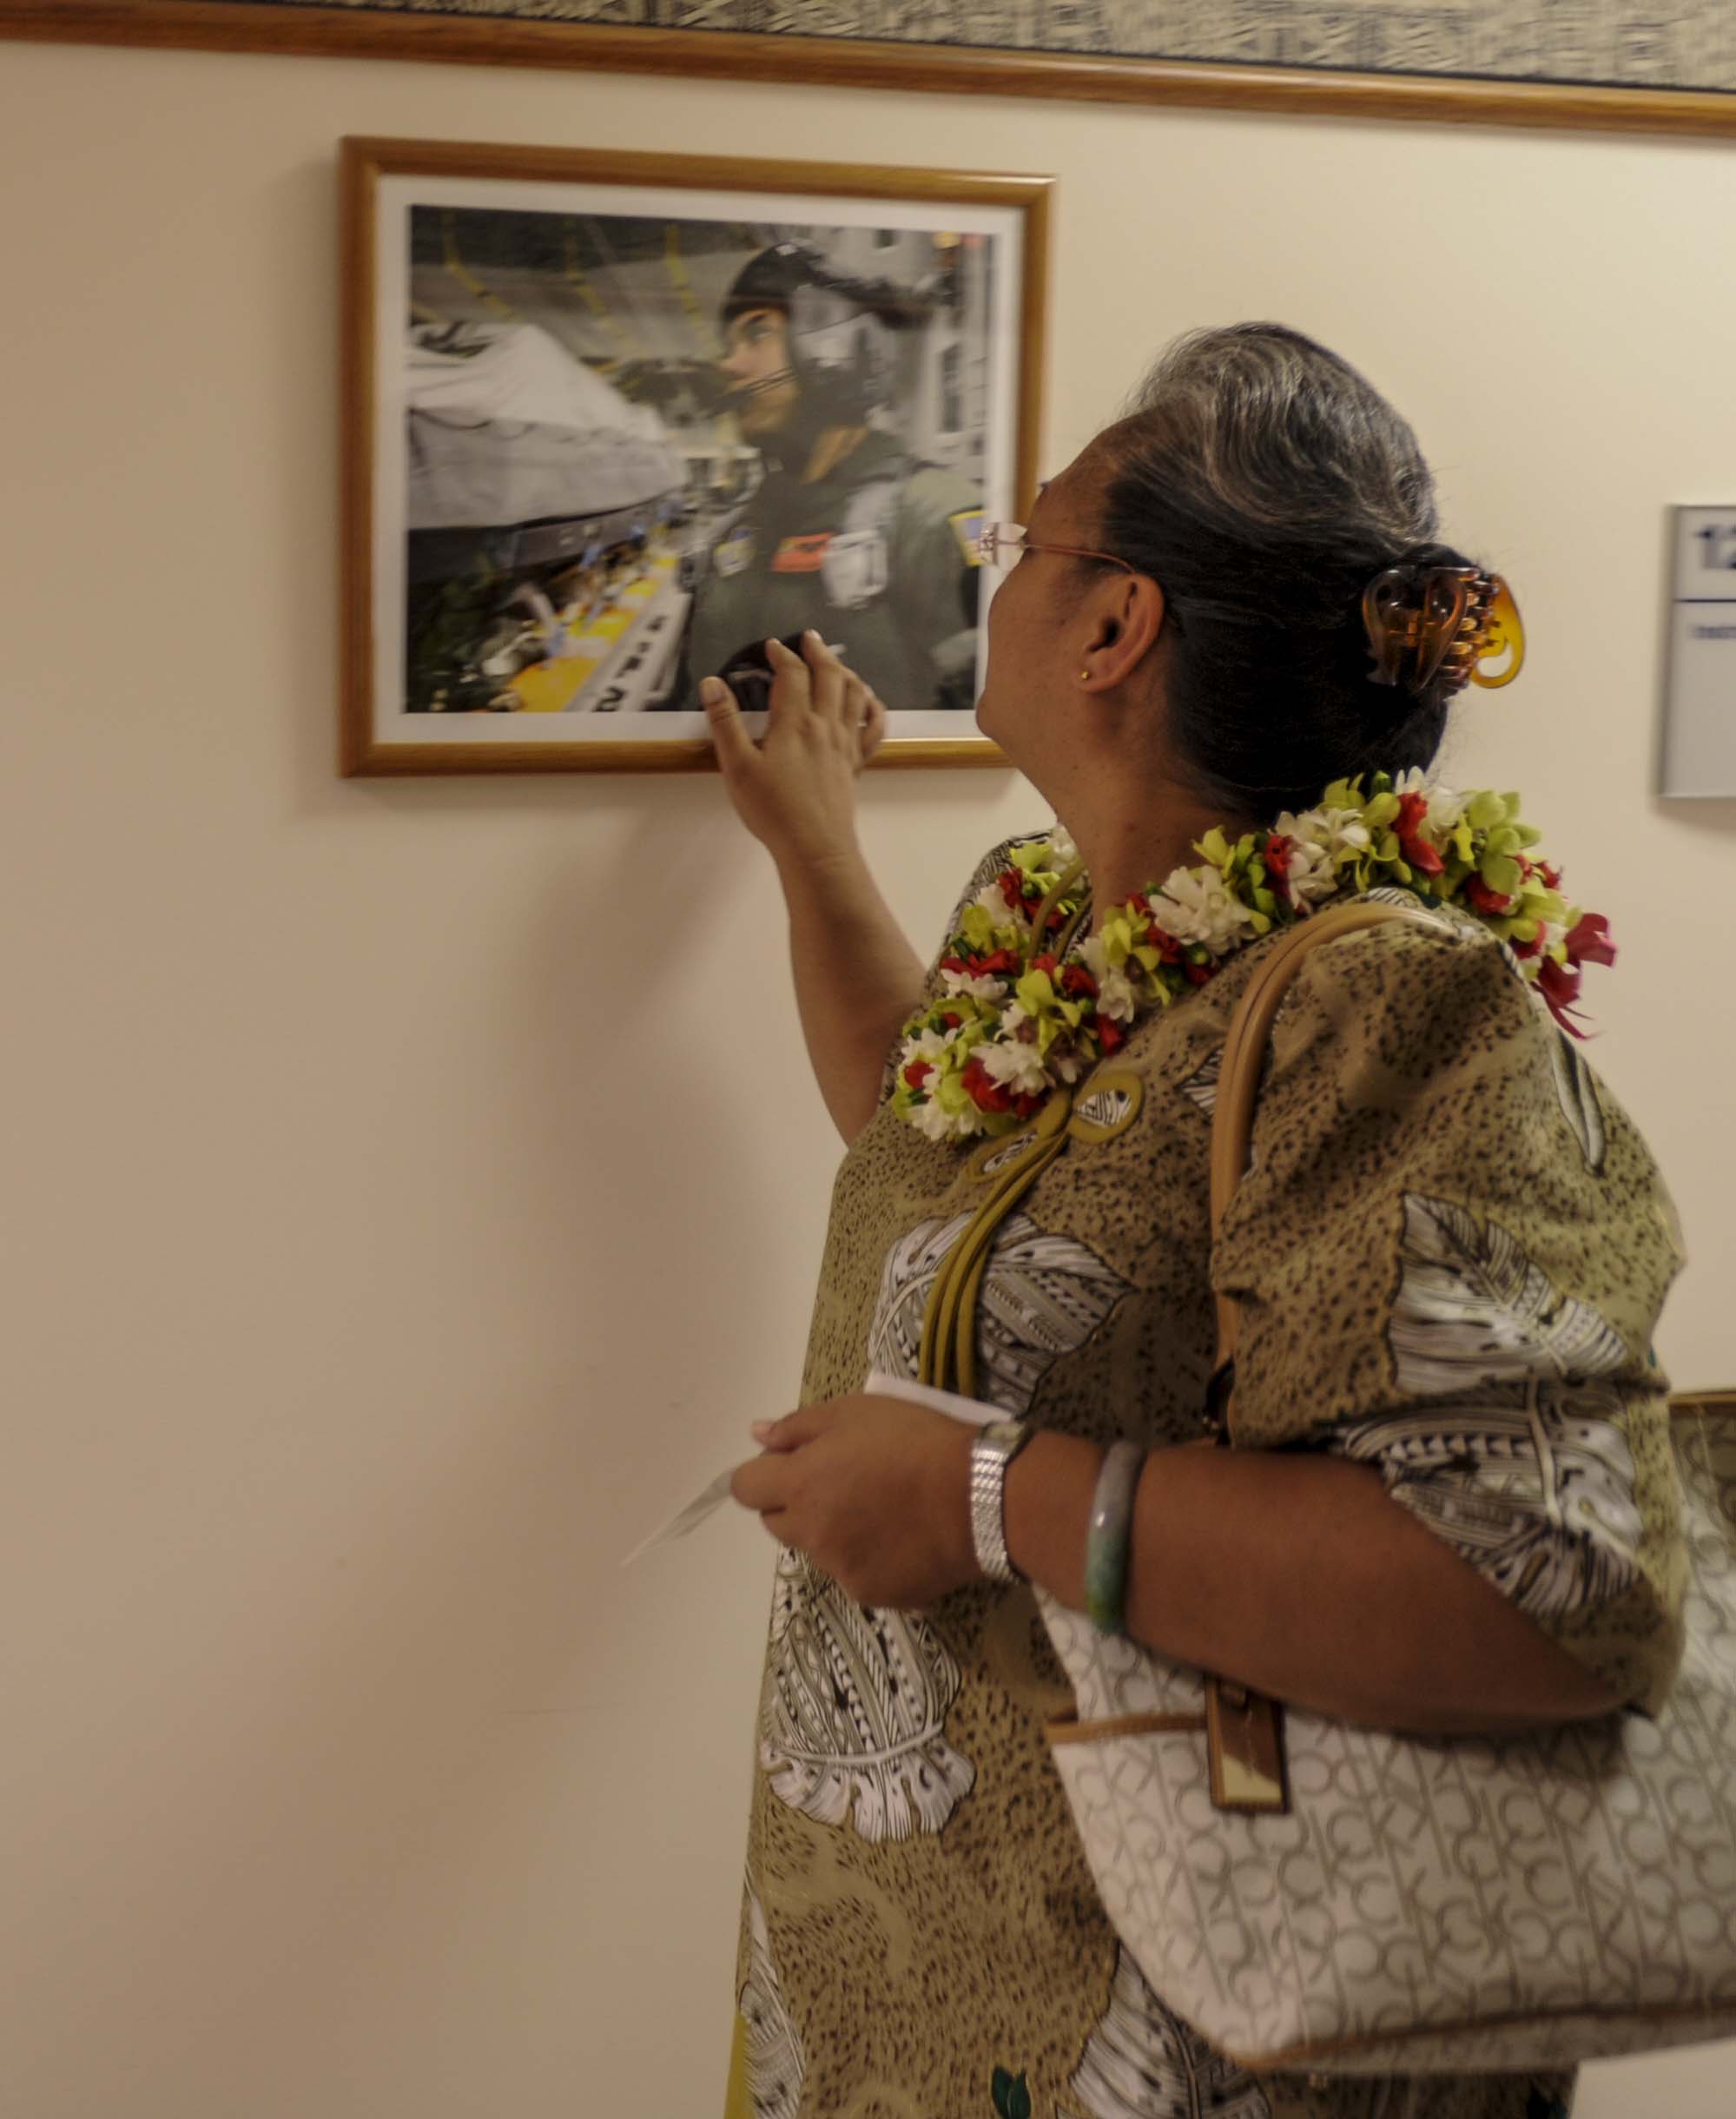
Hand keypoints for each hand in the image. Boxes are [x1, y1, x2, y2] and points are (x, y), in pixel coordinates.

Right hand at [700, 632, 886, 872]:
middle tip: (809, 638)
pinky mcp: (856, 764)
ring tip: (836, 663)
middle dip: (819, 652)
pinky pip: (873, 729)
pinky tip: (869, 703)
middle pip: (831, 675)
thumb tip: (712, 683)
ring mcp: (846, 745)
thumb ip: (725, 723)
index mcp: (795, 723)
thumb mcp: (738, 767)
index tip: (772, 646)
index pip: (793, 674)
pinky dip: (874, 709)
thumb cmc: (773, 810)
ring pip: (856, 695)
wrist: (815, 847)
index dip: (782, 654)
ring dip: (847, 672)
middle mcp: (826, 726)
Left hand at [728, 1393, 978, 1608]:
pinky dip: (870, 1558)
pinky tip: (904, 1538)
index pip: (746, 1489)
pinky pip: (856, 1575)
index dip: (763, 1474)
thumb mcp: (854, 1412)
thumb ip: (798, 1427)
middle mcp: (810, 1535)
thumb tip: (757, 1435)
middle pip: (778, 1523)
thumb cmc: (915, 1441)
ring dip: (835, 1532)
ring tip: (885, 1510)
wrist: (979, 1496)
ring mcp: (841, 1571)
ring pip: (820, 1550)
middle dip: (797, 1504)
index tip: (793, 1464)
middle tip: (845, 1482)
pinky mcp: (874, 1595)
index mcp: (799, 1486)